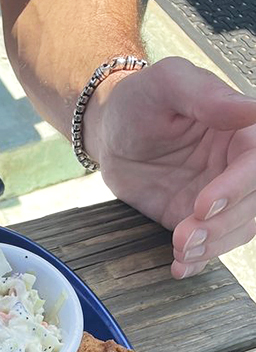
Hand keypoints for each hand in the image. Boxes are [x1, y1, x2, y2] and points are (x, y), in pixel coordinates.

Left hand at [85, 57, 255, 278]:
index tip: (204, 204)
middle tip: (185, 235)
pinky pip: (208, 246)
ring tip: (180, 250)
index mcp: (241, 130)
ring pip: (237, 229)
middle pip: (253, 203)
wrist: (110, 133)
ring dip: (212, 247)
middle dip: (222, 226)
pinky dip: (197, 262)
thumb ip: (207, 97)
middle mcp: (235, 165)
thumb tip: (252, 108)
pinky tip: (180, 267)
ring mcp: (218, 196)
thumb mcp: (167, 84)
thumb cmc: (139, 100)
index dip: (238, 187)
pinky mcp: (195, 219)